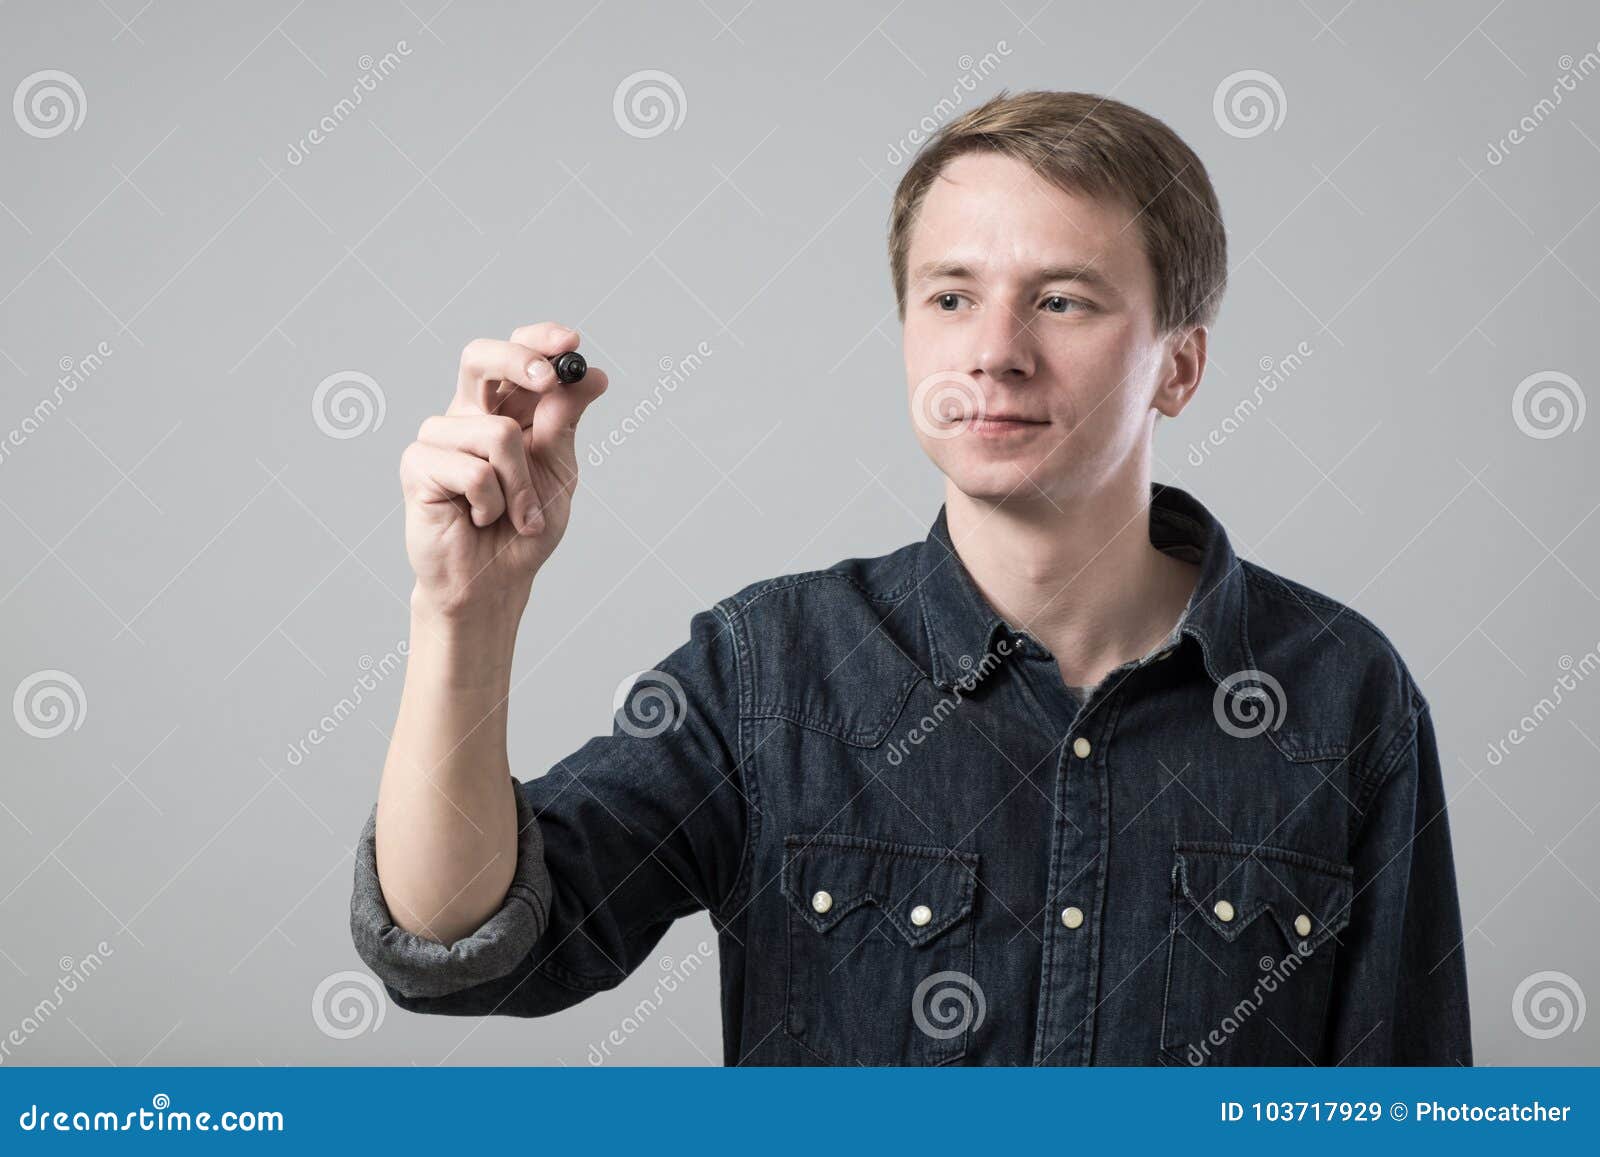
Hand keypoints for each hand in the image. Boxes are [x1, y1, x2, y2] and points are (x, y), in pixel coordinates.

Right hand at [399, 322, 608, 616]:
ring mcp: (439, 438)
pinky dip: (492, 502)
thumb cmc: (524, 528)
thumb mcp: (559, 472)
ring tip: (517, 515)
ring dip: (521, 485)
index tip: (571, 342)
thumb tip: (590, 376)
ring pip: (496, 432)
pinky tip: (479, 518)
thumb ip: (565, 424)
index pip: (515, 355)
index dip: (539, 340)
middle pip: (479, 358)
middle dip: (519, 361)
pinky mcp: (418, 466)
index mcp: (505, 409)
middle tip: (548, 380)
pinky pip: (473, 470)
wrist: (495, 582)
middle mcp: (468, 415)